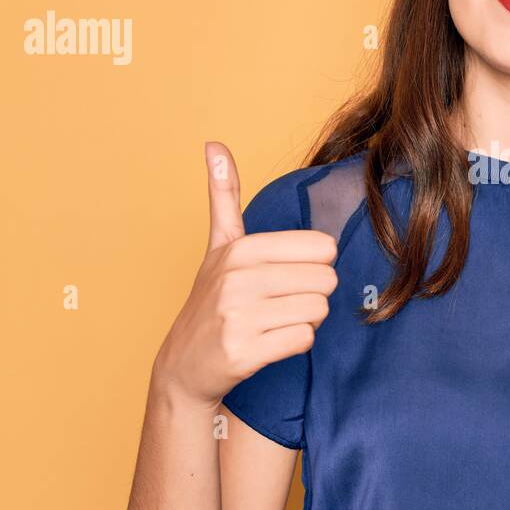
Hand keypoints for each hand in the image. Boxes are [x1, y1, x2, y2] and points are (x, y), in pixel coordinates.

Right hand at [152, 141, 338, 407]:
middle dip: (311, 295)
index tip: (285, 276)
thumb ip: (224, 196)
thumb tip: (214, 144)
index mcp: (240, 248)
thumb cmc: (212, 301)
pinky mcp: (244, 351)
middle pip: (325, 280)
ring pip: (318, 310)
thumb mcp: (219, 246)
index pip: (323, 248)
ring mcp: (238, 316)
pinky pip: (304, 340)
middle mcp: (237, 278)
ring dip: (304, 320)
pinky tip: (268, 342)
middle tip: (279, 303)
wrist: (184, 366)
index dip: (313, 265)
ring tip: (272, 322)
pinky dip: (294, 344)